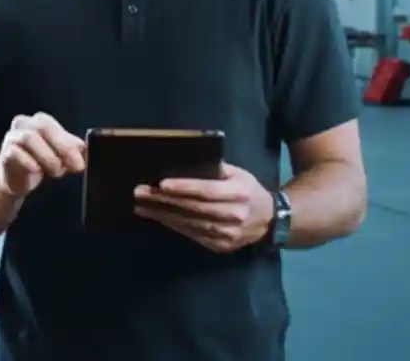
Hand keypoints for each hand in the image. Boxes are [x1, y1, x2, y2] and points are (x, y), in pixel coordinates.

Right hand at [0, 113, 86, 197]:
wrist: (16, 180)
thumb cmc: (41, 163)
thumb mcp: (62, 157)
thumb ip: (74, 151)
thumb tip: (85, 152)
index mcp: (41, 121)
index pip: (55, 126)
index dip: (68, 143)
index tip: (80, 163)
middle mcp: (24, 123)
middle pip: (43, 128)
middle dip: (61, 147)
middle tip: (73, 167)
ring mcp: (12, 137)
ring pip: (28, 138)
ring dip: (47, 156)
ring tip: (56, 171)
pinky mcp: (4, 153)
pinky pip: (14, 153)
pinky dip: (28, 162)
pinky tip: (37, 171)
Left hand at [133, 162, 274, 252]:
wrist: (270, 221)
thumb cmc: (249, 191)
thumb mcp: (238, 174)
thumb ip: (215, 169)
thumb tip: (184, 163)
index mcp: (239, 193)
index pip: (206, 191)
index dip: (183, 188)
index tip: (160, 184)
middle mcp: (234, 215)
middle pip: (193, 208)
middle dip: (163, 200)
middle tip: (139, 193)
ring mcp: (227, 234)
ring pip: (189, 224)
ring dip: (162, 215)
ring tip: (141, 206)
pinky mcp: (221, 246)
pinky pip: (192, 235)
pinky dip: (174, 225)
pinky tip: (159, 217)